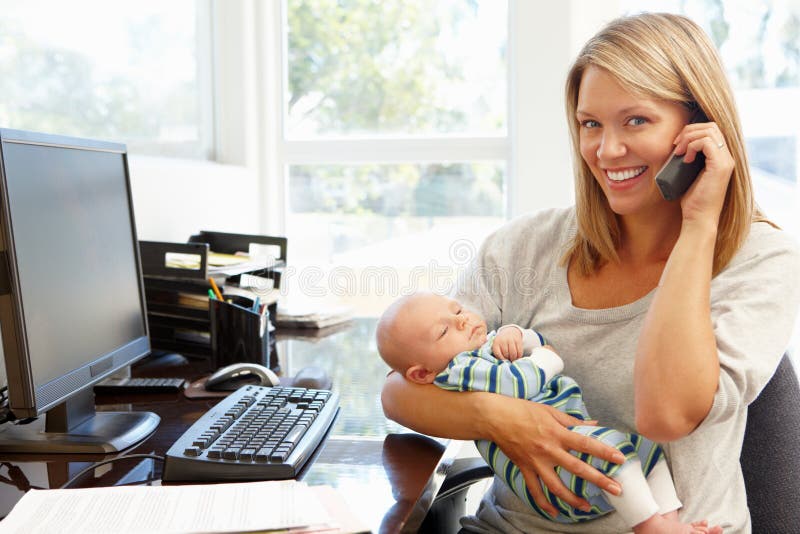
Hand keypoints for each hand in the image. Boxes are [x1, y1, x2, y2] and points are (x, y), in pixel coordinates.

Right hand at [481, 395, 624, 516]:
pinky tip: (554, 512)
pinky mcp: (524, 468)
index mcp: (556, 433)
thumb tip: (593, 424)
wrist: (495, 417)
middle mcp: (548, 450)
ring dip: (573, 498)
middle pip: (577, 468)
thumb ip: (572, 421)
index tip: (620, 459)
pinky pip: (535, 490)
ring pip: (556, 486)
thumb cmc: (522, 410)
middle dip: (599, 480)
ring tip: (587, 507)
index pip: (586, 444)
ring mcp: (536, 462)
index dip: (604, 452)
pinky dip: (544, 503)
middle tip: (616, 489)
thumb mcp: (549, 411)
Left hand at [492, 328, 523, 360]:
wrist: (510, 332)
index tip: (503, 362)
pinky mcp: (518, 340)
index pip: (498, 354)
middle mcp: (503, 340)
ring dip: (514, 359)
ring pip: (513, 354)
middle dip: (508, 359)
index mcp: (496, 342)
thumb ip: (498, 354)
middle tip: (509, 361)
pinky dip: (519, 356)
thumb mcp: (497, 346)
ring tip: (513, 359)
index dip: (501, 360)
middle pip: (506, 354)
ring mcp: (511, 340)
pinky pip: (519, 351)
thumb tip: (502, 364)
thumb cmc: (502, 343)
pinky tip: (517, 356)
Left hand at [672, 120, 734, 229]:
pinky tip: (685, 159)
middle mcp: (727, 157)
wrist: (698, 219)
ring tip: (678, 152)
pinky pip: (707, 142)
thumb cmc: (693, 201)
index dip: (692, 131)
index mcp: (721, 157)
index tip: (677, 145)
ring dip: (689, 137)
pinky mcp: (720, 166)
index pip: (711, 130)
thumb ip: (690, 160)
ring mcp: (726, 161)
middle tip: (676, 145)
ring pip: (710, 131)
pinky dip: (693, 145)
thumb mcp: (689, 175)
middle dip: (689, 130)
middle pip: (711, 126)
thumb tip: (677, 147)